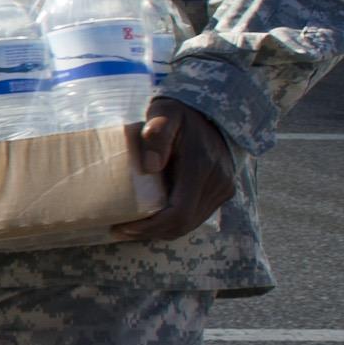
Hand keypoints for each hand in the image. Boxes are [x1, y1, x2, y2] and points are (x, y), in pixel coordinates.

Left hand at [116, 97, 236, 241]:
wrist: (212, 112)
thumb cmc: (180, 112)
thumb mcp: (165, 112)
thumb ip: (158, 133)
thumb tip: (150, 166)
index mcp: (201, 166)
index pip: (178, 213)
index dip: (150, 226)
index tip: (124, 226)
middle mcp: (217, 182)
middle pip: (183, 224)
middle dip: (150, 232)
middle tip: (120, 229)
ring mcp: (223, 188)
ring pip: (190, 224)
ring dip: (160, 230)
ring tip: (132, 226)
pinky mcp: (223, 191)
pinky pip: (196, 216)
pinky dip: (173, 222)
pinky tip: (152, 218)